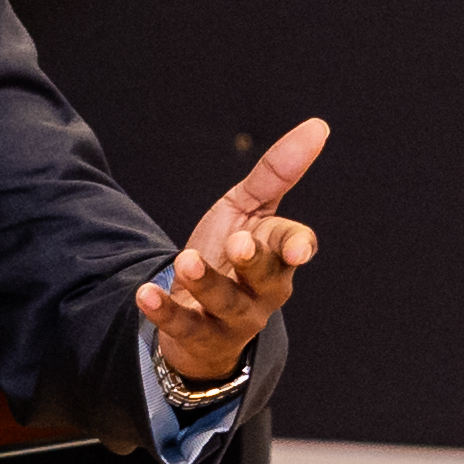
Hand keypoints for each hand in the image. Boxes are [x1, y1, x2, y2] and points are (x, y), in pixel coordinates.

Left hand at [141, 115, 330, 391]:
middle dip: (252, 260)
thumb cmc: (231, 253)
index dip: (297, 246)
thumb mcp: (249, 210)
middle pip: (264, 275)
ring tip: (185, 261)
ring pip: (224, 302)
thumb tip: (318, 126)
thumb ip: (276, 173)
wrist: (202, 316)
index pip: (293, 246)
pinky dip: (164, 310)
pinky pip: (184, 326)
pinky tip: (145, 293)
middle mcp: (264, 289)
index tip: (298, 248)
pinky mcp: (199, 337)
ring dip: (205, 282)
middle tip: (237, 244)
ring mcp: (234, 317)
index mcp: (277, 255)